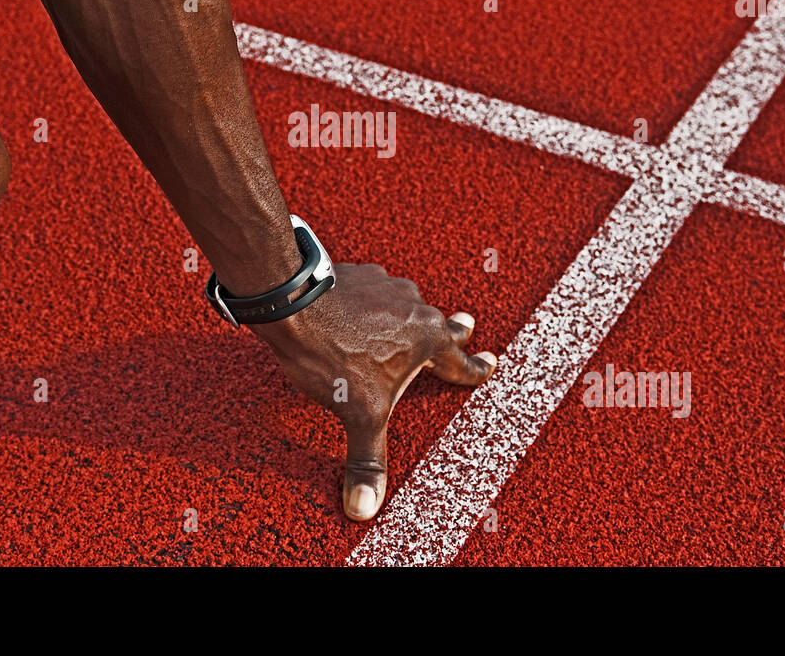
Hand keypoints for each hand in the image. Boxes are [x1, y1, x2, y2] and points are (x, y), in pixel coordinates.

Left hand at [251, 263, 496, 520]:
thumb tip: (363, 509)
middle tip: (465, 327)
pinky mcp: (359, 275)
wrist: (294, 304)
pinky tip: (361, 310)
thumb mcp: (358, 416)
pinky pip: (376, 290)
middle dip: (454, 330)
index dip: (477, 368)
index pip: (462, 362)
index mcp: (428, 341)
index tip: (490, 364)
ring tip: (404, 325)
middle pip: (442, 324)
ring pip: (409, 304)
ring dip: (409, 316)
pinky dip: (375, 302)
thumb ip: (366, 462)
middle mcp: (415, 309)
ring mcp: (387, 286)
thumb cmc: (334, 356)